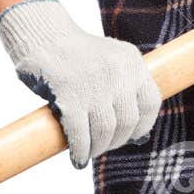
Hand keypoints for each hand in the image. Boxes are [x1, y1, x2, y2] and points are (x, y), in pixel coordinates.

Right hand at [0, 0, 160, 167]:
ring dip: (98, 149)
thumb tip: (137, 136)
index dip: (143, 126)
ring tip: (90, 153)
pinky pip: (80, 133)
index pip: (151, 103)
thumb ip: (125, 86)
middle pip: (127, 121)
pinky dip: (80, 151)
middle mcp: (118, 72)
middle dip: (116, 141)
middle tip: (104, 146)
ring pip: (105, 131)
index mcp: (132, 61)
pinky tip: (77, 158)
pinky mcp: (69, 95)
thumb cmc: (75, 54)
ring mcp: (94, 84)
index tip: (132, 135)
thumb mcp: (110, 59)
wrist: (42, 35)